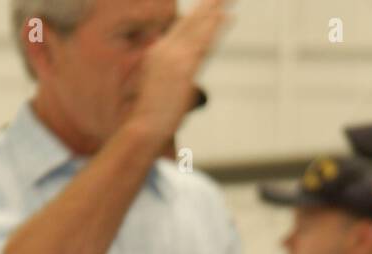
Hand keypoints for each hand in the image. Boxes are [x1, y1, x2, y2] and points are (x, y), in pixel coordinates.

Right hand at [128, 0, 229, 145]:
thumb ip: (172, 69)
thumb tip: (188, 65)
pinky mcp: (185, 69)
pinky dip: (215, 29)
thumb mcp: (157, 83)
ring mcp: (175, 58)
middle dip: (208, 5)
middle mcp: (165, 49)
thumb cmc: (151, 111)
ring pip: (199, 29)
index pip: (182, 27)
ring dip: (215, 11)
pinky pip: (204, 44)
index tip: (211, 2)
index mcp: (157, 51)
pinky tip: (226, 17)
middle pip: (191, 22)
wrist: (145, 125)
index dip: (198, 13)